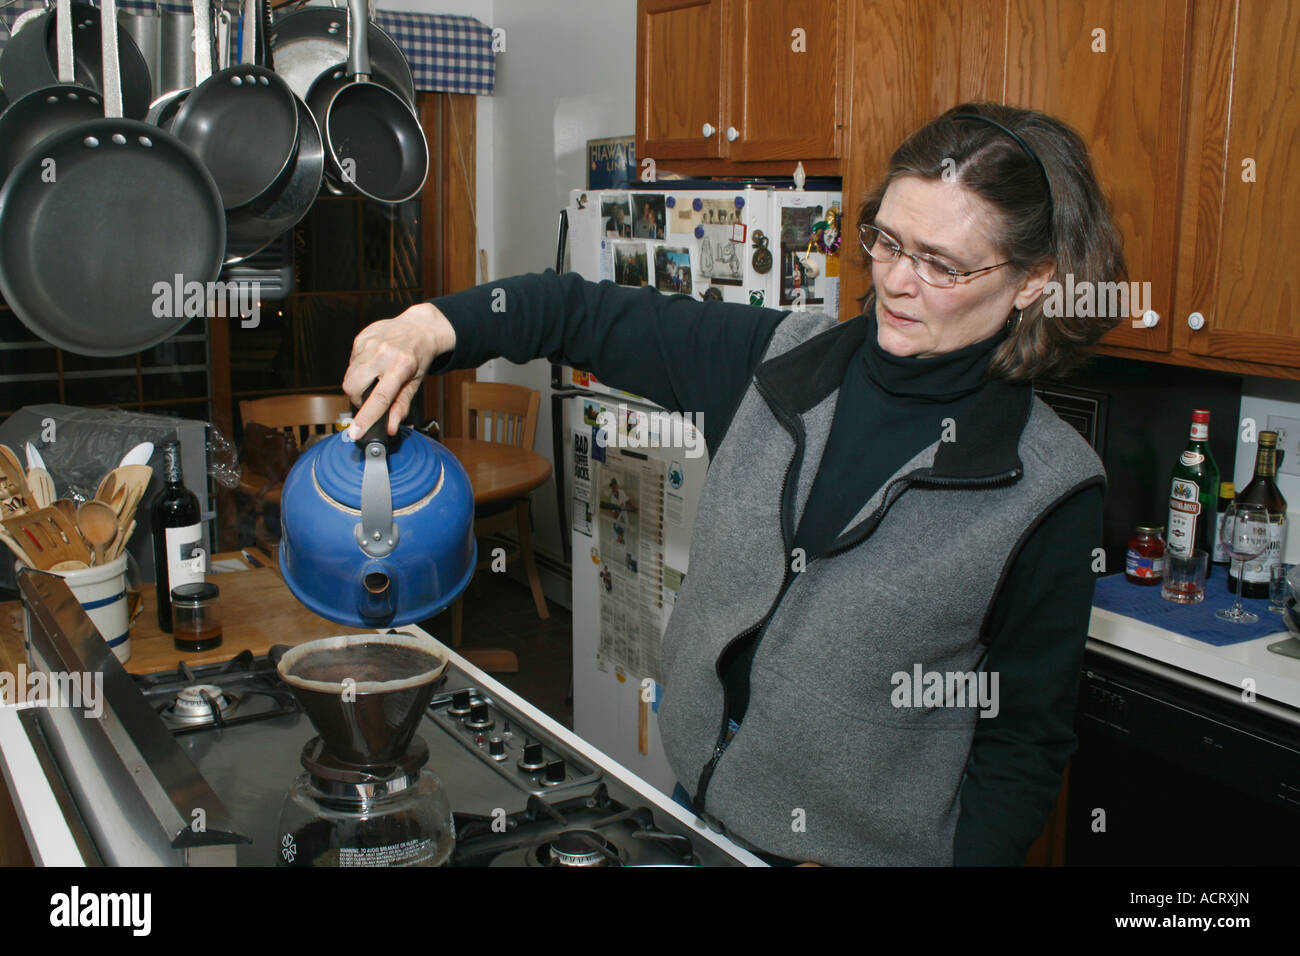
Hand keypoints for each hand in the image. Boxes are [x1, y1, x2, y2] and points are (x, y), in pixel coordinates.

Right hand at [343, 302, 453, 438]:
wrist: (420, 327)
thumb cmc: (420, 356)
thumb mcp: (416, 383)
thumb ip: (401, 406)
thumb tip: (389, 428)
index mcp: (401, 366)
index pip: (379, 398)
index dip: (366, 418)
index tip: (356, 432)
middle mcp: (383, 353)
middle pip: (353, 386)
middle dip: (357, 399)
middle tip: (370, 400)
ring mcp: (370, 343)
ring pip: (349, 375)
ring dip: (357, 385)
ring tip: (374, 380)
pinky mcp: (360, 338)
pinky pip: (351, 362)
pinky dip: (358, 370)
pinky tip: (372, 366)